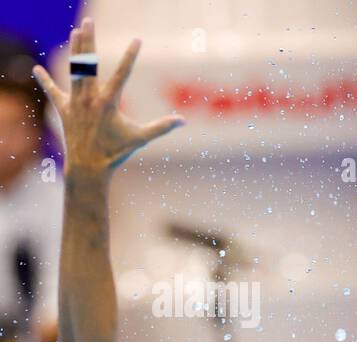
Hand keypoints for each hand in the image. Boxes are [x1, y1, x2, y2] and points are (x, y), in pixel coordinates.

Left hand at [33, 19, 182, 177]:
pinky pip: (52, 92)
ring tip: (76, 32)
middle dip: (89, 41)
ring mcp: (75, 102)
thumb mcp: (141, 138)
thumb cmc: (116, 152)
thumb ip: (162, 127)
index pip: (123, 73)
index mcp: (108, 102)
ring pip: (73, 70)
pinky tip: (35, 68)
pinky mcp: (64, 109)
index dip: (131, 56)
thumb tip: (183, 121)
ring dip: (74, 50)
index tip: (137, 40)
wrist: (88, 166)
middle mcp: (89, 98)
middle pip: (89, 62)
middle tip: (90, 22)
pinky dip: (44, 81)